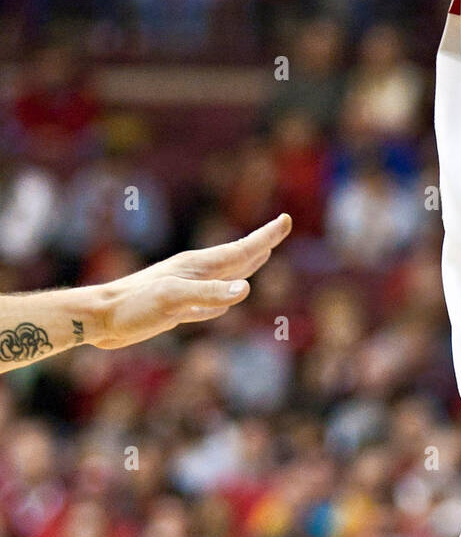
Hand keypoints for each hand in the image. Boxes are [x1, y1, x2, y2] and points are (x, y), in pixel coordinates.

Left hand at [91, 213, 290, 349]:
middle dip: (261, 244)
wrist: (99, 317)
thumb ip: (209, 295)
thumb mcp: (173, 300)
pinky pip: (212, 299)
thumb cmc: (133, 306)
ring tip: (260, 256)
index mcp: (198, 267)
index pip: (241, 250)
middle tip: (279, 230)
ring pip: (226, 277)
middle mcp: (196, 273)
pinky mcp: (177, 307)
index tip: (285, 220)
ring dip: (246, 267)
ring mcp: (186, 289)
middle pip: (237, 257)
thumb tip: (246, 291)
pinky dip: (227, 295)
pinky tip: (227, 301)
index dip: (265, 237)